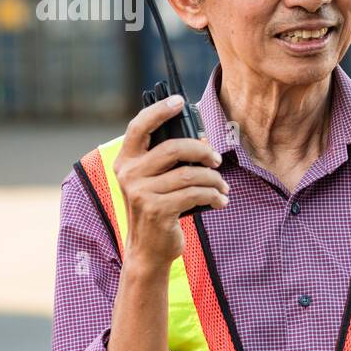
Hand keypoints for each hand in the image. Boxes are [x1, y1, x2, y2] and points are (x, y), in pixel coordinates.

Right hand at [113, 95, 227, 269]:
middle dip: (202, 151)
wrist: (148, 249)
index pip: (139, 127)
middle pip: (173, 148)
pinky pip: (196, 194)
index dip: (160, 110)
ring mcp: (141, 192)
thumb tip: (202, 139)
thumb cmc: (159, 208)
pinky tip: (221, 202)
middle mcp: (129, 174)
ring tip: (223, 187)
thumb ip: (169, 160)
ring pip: (190, 174)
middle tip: (216, 160)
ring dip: (214, 180)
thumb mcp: (156, 181)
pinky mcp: (157, 210)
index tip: (180, 101)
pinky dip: (214, 196)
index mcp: (126, 161)